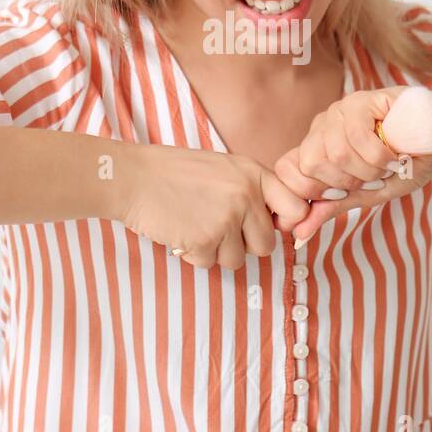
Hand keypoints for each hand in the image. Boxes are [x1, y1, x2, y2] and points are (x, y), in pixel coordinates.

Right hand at [117, 144, 309, 270]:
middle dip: (244, 245)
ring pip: (237, 260)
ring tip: (195, 226)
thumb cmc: (174, 173)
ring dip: (216, 252)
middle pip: (267, 245)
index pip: (296, 208)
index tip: (269, 227)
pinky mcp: (206, 240)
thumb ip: (252, 191)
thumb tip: (280, 223)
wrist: (134, 177)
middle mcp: (246, 195)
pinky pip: (209, 263)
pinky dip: (194, 254)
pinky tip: (180, 231)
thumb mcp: (223, 168)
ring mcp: (227, 218)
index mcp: (254, 173)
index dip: (285, 224)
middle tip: (218, 229)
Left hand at [273, 86, 431, 242]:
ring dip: (369, 170)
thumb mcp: (368, 193)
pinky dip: (379, 155)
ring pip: (336, 152)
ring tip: (387, 165)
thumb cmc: (405, 164)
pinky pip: (357, 135)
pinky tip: (394, 154)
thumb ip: (334, 207)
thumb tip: (297, 235)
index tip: (344, 194)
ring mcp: (340, 110)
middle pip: (310, 164)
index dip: (311, 191)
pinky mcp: (361, 99)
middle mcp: (322, 127)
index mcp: (317, 149)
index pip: (286, 169)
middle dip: (347, 182)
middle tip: (372, 178)